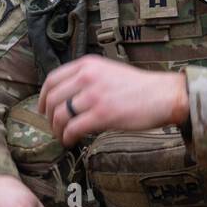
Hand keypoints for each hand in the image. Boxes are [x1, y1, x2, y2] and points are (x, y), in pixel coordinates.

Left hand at [38, 55, 187, 146]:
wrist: (163, 94)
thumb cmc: (139, 87)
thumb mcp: (108, 71)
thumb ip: (87, 78)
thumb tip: (68, 97)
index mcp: (87, 65)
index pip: (52, 79)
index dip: (43, 97)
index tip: (43, 109)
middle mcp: (87, 77)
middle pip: (52, 99)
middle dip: (49, 117)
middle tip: (54, 127)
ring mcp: (94, 95)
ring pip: (60, 115)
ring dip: (57, 130)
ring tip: (63, 136)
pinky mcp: (102, 114)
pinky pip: (73, 128)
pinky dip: (67, 138)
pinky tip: (71, 142)